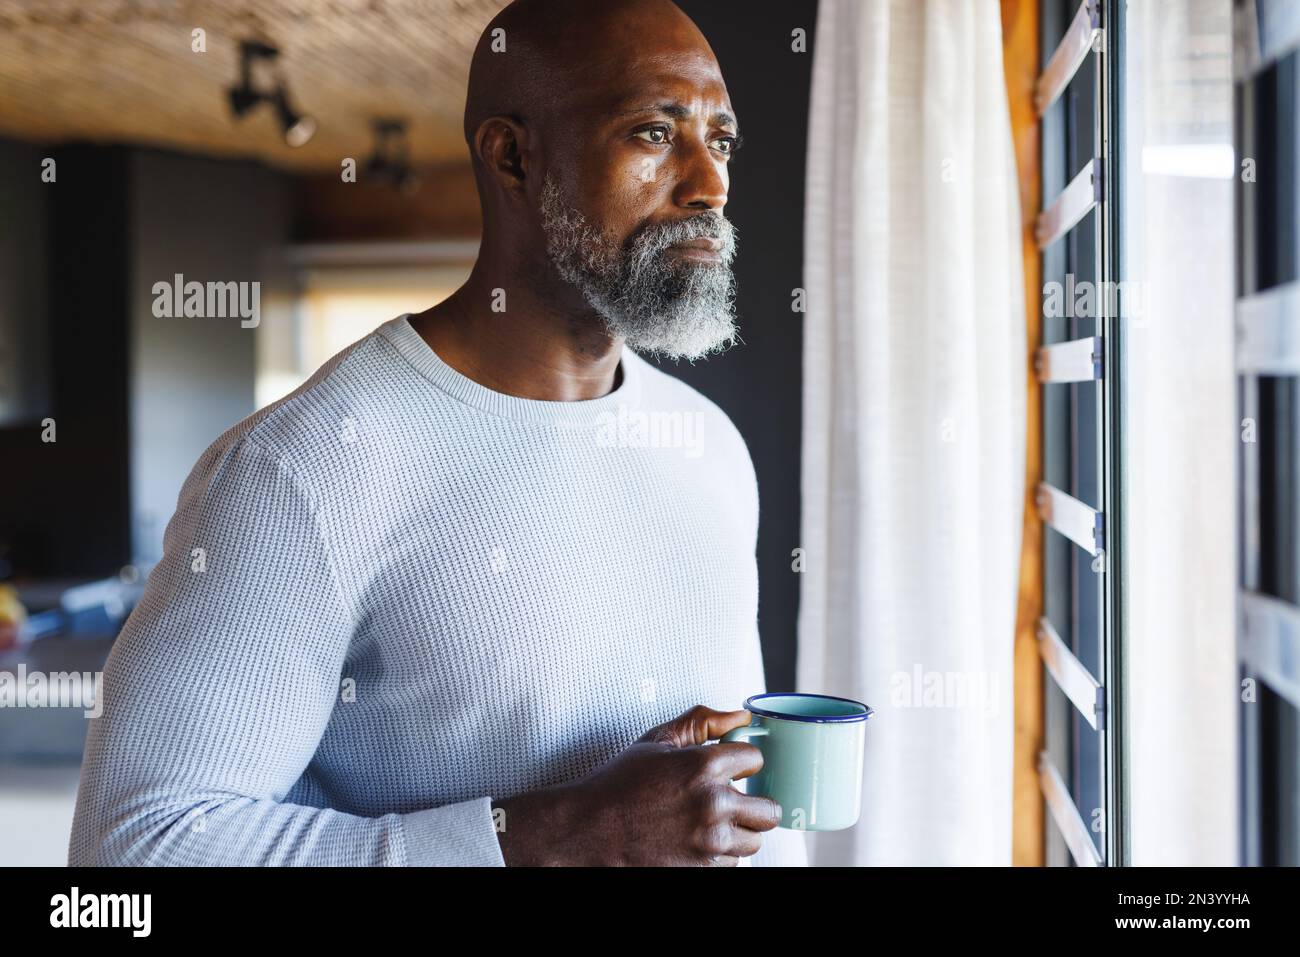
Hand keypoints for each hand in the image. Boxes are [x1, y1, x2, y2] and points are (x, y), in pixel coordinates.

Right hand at [493, 705, 780, 865]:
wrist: (589, 830)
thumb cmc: (620, 784)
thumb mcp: (656, 740)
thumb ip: (702, 722)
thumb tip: (741, 715)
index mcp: (704, 765)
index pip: (756, 760)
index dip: (741, 763)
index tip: (729, 768)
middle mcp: (714, 803)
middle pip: (769, 810)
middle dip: (753, 804)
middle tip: (731, 802)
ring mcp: (710, 841)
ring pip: (754, 841)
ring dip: (738, 832)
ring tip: (709, 824)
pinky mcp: (702, 869)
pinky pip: (732, 864)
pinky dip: (720, 855)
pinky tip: (694, 842)